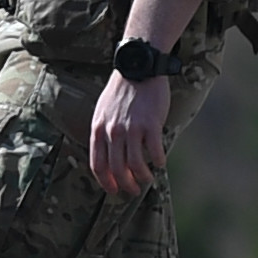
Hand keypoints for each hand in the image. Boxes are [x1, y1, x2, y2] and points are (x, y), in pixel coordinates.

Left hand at [87, 72, 168, 195]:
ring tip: (148, 178)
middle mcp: (113, 131)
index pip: (97, 164)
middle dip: (125, 184)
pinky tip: (160, 162)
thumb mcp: (102, 111)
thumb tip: (107, 155)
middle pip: (116, 169)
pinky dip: (158, 161)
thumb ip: (103, 132)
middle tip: (133, 190)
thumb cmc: (121, 90)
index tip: (114, 190)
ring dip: (143, 177)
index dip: (106, 182)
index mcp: (98, 129)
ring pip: (135, 165)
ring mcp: (131, 128)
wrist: (138, 67)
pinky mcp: (150, 124)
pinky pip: (155, 151)